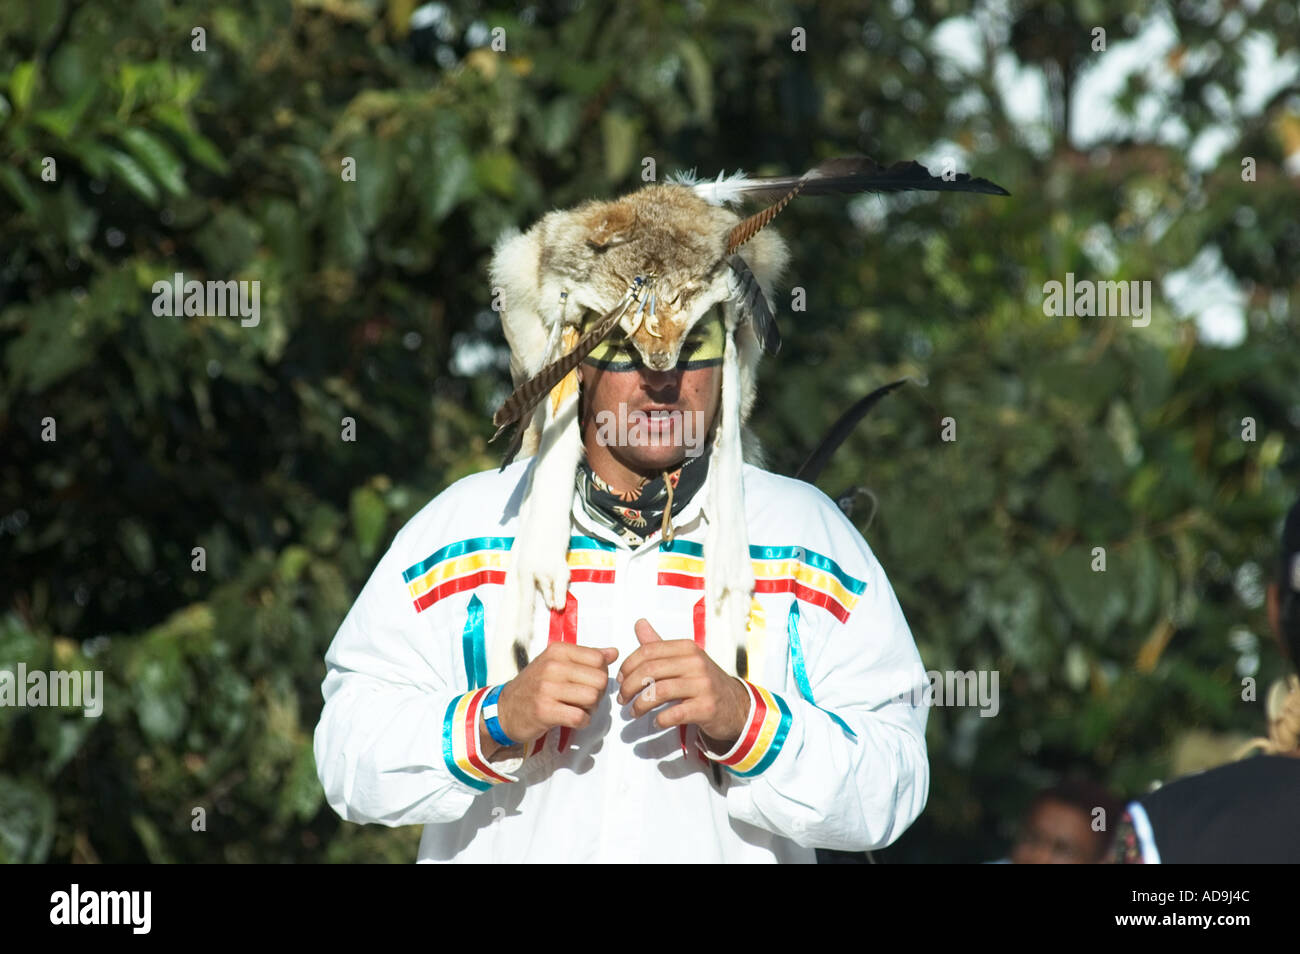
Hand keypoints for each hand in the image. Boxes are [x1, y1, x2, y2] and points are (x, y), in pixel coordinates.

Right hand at [488, 642, 618, 752]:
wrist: (505, 709)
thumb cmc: (535, 685)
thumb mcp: (557, 663)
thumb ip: (586, 657)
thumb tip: (613, 652)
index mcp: (558, 650)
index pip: (598, 659)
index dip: (601, 674)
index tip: (589, 682)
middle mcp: (552, 666)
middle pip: (599, 679)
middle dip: (598, 693)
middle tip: (585, 699)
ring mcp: (547, 688)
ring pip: (592, 697)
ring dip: (591, 708)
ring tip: (578, 708)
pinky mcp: (545, 711)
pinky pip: (580, 717)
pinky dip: (582, 722)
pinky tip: (573, 719)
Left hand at [615, 619, 750, 749]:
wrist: (735, 705)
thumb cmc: (703, 681)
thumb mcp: (683, 659)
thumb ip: (659, 645)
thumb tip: (639, 624)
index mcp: (687, 648)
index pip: (648, 651)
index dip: (627, 666)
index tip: (620, 680)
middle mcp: (696, 663)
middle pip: (649, 671)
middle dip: (629, 686)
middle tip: (622, 699)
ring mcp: (703, 685)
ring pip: (659, 692)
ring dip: (640, 705)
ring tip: (633, 712)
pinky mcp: (706, 708)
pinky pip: (674, 713)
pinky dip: (660, 719)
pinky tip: (655, 722)